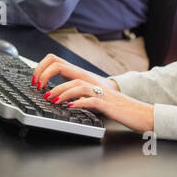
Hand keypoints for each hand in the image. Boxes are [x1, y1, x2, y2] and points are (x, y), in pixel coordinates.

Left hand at [31, 54, 153, 133]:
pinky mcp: (109, 104)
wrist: (141, 113)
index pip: (60, 63)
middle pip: (65, 68)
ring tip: (51, 99)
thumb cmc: (117, 106)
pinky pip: (92, 100)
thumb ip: (78, 94)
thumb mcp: (92, 97)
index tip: (36, 81)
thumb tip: (59, 97)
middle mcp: (92, 81)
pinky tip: (71, 107)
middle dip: (47, 75)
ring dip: (61, 91)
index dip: (44, 69)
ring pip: (77, 84)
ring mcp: (101, 92)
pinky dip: (79, 103)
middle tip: (39, 88)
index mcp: (86, 78)